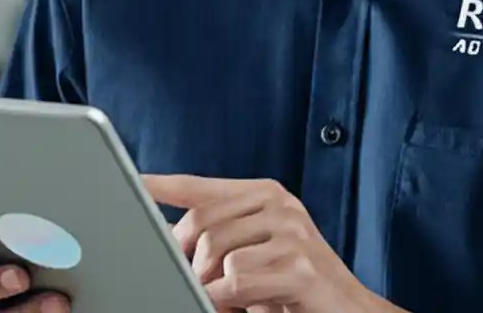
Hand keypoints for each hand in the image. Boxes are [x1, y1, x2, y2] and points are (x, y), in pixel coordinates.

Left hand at [144, 175, 404, 312]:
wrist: (351, 310)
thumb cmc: (295, 283)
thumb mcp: (256, 250)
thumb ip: (221, 236)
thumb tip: (169, 237)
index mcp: (266, 194)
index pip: (201, 187)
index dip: (162, 186)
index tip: (131, 182)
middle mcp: (280, 205)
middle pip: (200, 223)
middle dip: (188, 259)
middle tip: (196, 283)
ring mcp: (292, 232)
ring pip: (216, 254)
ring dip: (210, 285)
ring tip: (228, 298)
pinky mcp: (298, 266)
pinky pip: (235, 281)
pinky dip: (228, 300)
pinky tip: (249, 305)